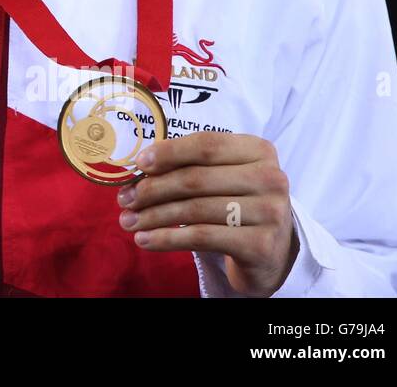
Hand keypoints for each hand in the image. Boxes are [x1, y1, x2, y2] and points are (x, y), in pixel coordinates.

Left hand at [117, 132, 298, 296]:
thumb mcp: (220, 177)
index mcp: (259, 150)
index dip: (168, 152)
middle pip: (196, 179)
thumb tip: (139, 167)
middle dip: (153, 189)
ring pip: (195, 210)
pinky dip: (167, 238)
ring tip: (128, 222)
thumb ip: (188, 165)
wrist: (270, 252)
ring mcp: (270, 213)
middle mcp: (271, 178)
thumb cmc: (236, 204)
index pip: (206, 144)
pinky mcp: (261, 245)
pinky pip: (202, 237)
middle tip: (124, 199)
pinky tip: (145, 240)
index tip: (138, 164)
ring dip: (153, 216)